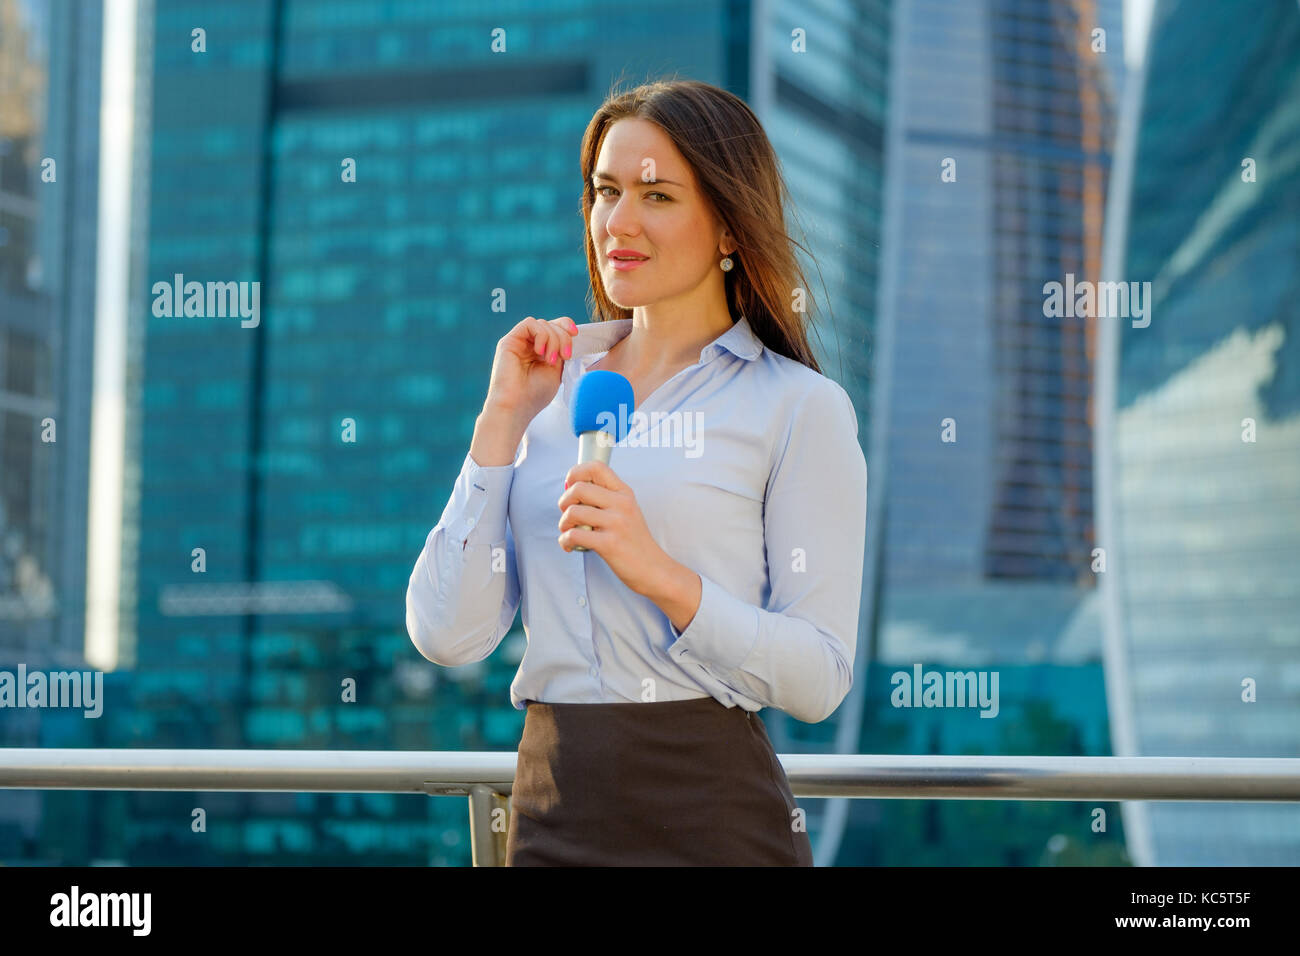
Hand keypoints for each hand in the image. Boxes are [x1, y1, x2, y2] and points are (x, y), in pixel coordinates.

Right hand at [483, 315, 579, 422]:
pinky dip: (541, 335)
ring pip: (542, 324)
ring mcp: (518, 342)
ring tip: (551, 360)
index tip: (576, 334)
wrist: (515, 407)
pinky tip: (540, 352)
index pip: (555, 328)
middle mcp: (528, 345)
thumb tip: (570, 335)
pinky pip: (529, 324)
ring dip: (554, 339)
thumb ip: (561, 352)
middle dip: (563, 337)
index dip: (566, 326)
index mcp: (541, 352)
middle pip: (551, 324)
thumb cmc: (535, 395)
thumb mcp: (556, 371)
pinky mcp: (508, 341)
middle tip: (565, 356)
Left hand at [557, 460, 667, 595]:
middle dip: (564, 502)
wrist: (653, 569)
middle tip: (567, 515)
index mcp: (624, 493)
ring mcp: (616, 523)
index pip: (597, 467)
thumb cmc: (634, 542)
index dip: (576, 473)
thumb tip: (573, 489)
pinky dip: (565, 541)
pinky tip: (570, 546)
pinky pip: (574, 535)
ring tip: (568, 532)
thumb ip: (606, 498)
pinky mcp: (609, 544)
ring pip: (573, 512)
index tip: (570, 485)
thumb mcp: (627, 511)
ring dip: (563, 524)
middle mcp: (621, 504)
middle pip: (578, 488)